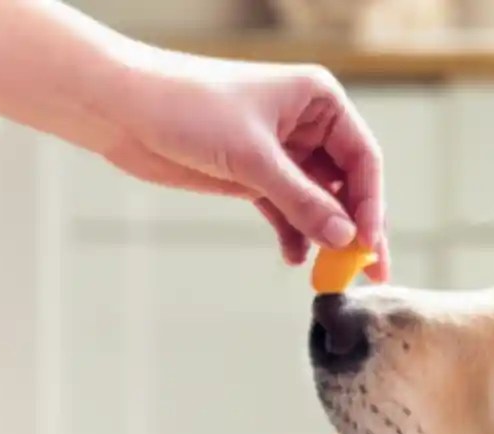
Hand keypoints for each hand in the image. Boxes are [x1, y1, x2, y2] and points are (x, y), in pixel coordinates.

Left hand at [101, 50, 388, 280]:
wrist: (123, 108)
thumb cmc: (188, 107)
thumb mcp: (253, 158)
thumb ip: (302, 201)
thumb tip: (345, 238)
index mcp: (317, 101)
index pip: (363, 158)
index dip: (370, 204)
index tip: (367, 243)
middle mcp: (306, 124)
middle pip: (346, 184)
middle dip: (355, 228)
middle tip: (368, 272)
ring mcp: (281, 152)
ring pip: (318, 202)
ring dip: (323, 236)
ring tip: (328, 273)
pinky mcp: (253, 175)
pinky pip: (287, 210)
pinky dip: (293, 234)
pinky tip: (294, 257)